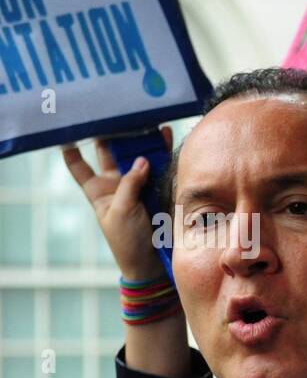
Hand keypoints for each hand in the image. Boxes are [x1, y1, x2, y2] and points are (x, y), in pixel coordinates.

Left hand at [63, 128, 172, 280]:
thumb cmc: (127, 242)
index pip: (78, 165)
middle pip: (111, 153)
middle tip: (118, 113)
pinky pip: (162, 167)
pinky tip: (167, 135)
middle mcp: (117, 184)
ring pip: (138, 156)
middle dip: (114, 134)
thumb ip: (129, 184)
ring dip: (142, 139)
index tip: (68, 127)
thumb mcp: (120, 211)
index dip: (70, 148)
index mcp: (98, 190)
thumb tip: (142, 159)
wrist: (153, 264)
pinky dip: (164, 152)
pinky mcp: (160, 190)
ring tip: (146, 119)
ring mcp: (140, 186)